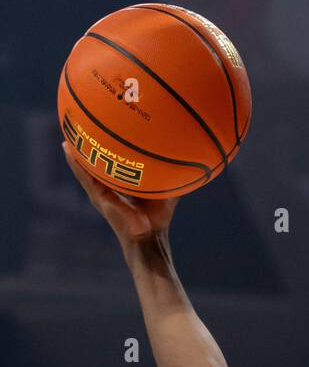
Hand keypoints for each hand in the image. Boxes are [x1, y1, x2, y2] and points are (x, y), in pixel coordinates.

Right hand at [63, 141, 178, 243]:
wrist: (150, 237)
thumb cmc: (158, 217)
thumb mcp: (163, 189)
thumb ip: (169, 174)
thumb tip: (184, 157)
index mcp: (119, 187)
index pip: (110, 166)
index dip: (104, 152)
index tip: (99, 133)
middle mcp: (107, 189)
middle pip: (93, 166)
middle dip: (86, 149)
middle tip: (76, 129)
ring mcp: (100, 194)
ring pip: (84, 169)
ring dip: (75, 154)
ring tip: (66, 136)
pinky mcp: (99, 197)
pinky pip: (85, 176)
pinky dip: (77, 163)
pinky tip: (68, 149)